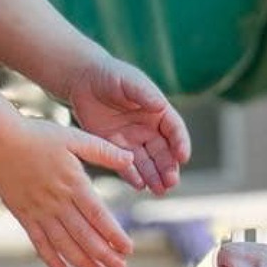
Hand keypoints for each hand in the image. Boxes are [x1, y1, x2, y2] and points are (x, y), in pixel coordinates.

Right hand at [0, 115, 137, 266]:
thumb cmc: (37, 136)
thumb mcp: (74, 137)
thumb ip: (104, 150)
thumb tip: (131, 159)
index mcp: (74, 184)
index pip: (99, 216)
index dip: (114, 235)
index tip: (128, 249)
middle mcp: (58, 203)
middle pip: (85, 236)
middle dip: (105, 256)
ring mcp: (39, 212)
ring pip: (64, 245)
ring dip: (83, 263)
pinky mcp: (24, 216)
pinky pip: (40, 243)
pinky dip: (52, 260)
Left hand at [54, 53, 191, 194]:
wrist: (83, 81)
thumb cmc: (110, 75)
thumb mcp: (129, 81)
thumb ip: (144, 93)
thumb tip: (160, 106)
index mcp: (158, 112)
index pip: (174, 130)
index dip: (180, 143)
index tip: (183, 157)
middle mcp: (149, 129)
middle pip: (163, 152)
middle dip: (168, 168)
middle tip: (172, 183)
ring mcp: (132, 140)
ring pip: (147, 162)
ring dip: (154, 177)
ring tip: (160, 191)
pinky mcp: (114, 147)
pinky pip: (125, 165)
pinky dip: (132, 176)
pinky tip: (139, 186)